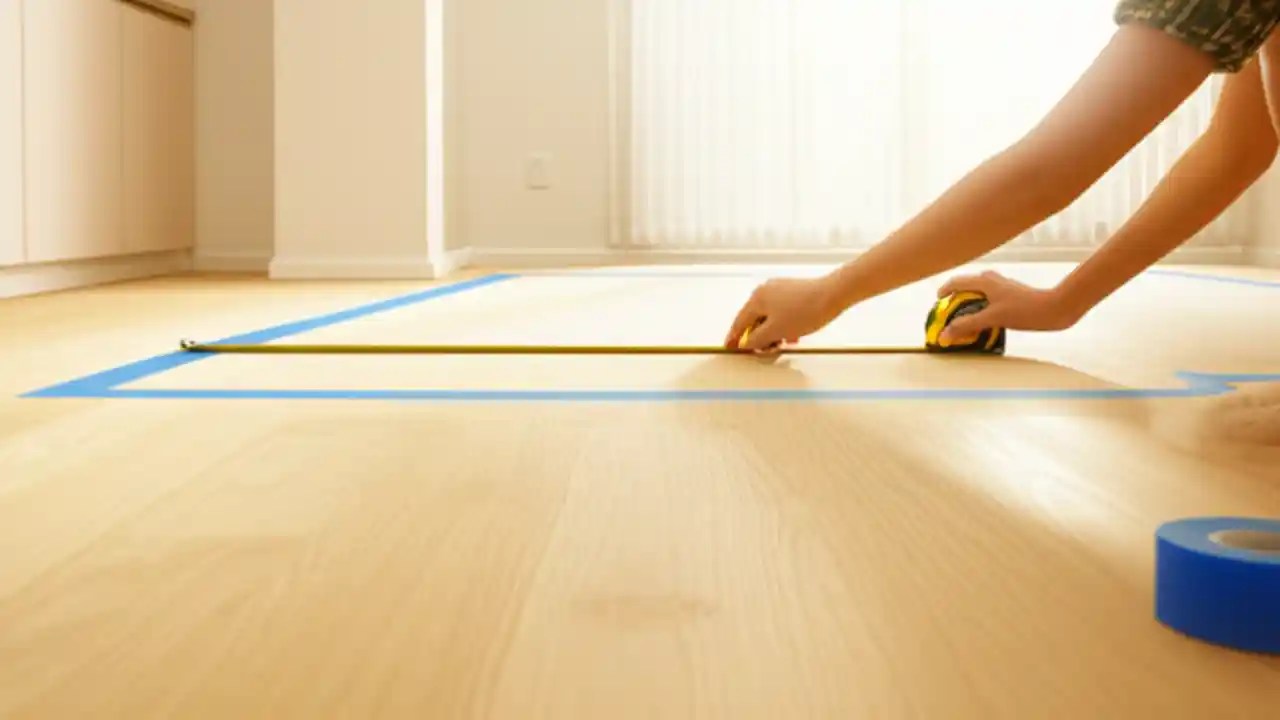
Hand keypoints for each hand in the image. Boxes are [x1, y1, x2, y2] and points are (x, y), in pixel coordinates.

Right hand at [724, 276, 844, 350]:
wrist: (832, 294)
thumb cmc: (802, 313)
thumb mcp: (775, 331)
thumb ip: (756, 340)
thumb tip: (745, 344)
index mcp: (756, 299)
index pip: (740, 322)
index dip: (734, 338)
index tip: (729, 349)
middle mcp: (765, 291)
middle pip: (755, 319)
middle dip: (758, 337)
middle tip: (762, 351)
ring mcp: (780, 289)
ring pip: (770, 316)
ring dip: (772, 333)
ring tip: (782, 345)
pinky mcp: (793, 291)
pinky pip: (782, 311)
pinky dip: (783, 325)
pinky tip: (793, 335)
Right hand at [935, 271, 1078, 342]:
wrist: (1056, 309)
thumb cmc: (1024, 310)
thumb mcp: (992, 318)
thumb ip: (966, 326)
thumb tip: (943, 336)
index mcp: (983, 281)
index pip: (955, 282)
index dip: (943, 293)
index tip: (937, 306)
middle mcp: (991, 279)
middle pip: (966, 287)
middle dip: (955, 302)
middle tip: (950, 317)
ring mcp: (1002, 286)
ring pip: (978, 294)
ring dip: (969, 306)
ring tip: (966, 322)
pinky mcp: (1011, 295)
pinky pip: (989, 300)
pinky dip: (981, 309)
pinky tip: (986, 323)